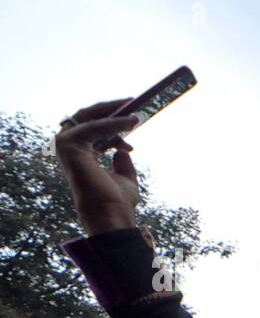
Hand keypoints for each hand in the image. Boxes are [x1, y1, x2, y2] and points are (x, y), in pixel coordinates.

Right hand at [53, 100, 142, 235]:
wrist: (110, 213)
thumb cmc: (117, 201)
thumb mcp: (124, 176)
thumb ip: (121, 161)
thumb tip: (122, 149)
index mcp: (79, 155)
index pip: (93, 128)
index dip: (114, 122)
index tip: (135, 120)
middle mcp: (69, 148)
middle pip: (88, 117)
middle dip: (111, 109)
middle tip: (134, 103)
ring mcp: (66, 145)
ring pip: (90, 117)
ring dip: (114, 112)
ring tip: (136, 113)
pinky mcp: (69, 144)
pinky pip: (95, 126)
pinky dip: (114, 123)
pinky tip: (131, 122)